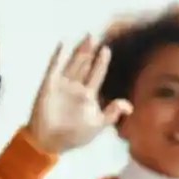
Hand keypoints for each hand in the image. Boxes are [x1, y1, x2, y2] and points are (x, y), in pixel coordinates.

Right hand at [23, 36, 130, 154]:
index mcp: (87, 96)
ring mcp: (62, 85)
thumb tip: (129, 106)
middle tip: (94, 36)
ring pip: (73, 63)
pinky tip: (63, 44)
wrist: (49, 142)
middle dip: (90, 51)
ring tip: (86, 38)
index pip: (96, 74)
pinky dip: (58, 56)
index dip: (101, 62)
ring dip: (79, 51)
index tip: (106, 50)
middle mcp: (75, 87)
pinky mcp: (49, 86)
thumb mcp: (97, 126)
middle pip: (85, 65)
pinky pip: (54, 68)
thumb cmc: (73, 136)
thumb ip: (112, 114)